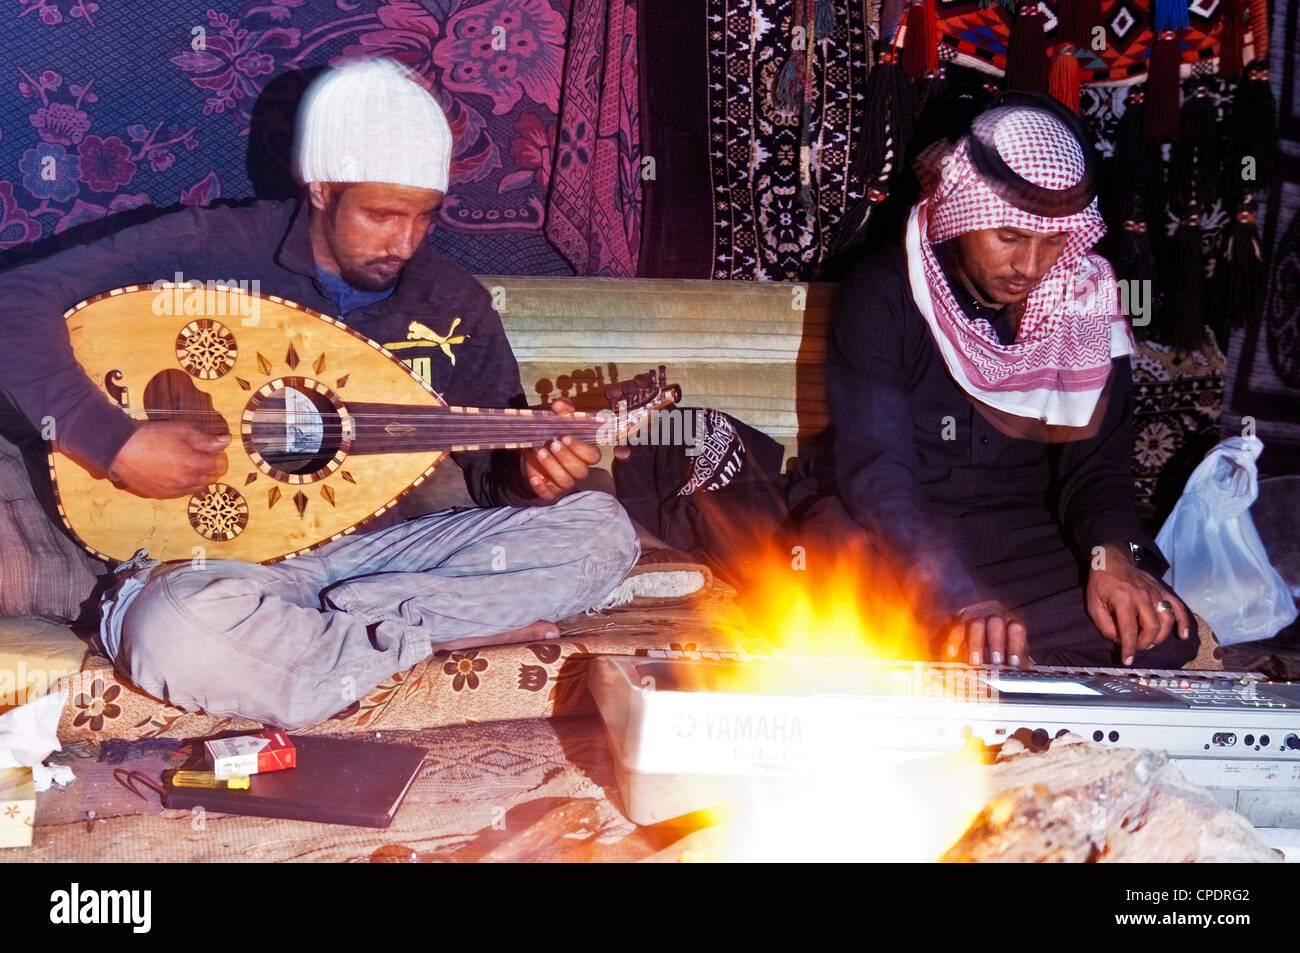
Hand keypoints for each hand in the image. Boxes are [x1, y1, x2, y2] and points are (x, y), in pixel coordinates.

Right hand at [107, 421, 229, 498]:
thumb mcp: (181, 431)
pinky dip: (184, 484)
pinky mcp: (162, 495)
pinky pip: (182, 493)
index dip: (217, 454)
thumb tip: (226, 440)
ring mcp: (174, 491)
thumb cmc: (150, 437)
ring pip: (197, 487)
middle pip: (211, 478)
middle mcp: (186, 482)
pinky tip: (175, 472)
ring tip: (187, 463)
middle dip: (211, 466)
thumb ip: (207, 439)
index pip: (219, 465)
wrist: (120, 450)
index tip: (211, 448)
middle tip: (201, 454)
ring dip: (198, 477)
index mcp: (194, 465)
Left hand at [520, 398, 627, 500]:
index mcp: (583, 454)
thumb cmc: (550, 439)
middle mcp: (577, 470)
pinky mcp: (551, 493)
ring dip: (552, 466)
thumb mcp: (556, 422)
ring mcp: (564, 483)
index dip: (581, 448)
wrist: (532, 458)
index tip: (566, 436)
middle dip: (567, 457)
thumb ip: (562, 411)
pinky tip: (534, 478)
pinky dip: (541, 487)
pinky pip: (549, 494)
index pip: (593, 456)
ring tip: (540, 451)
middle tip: (553, 443)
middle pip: (581, 470)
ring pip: (566, 481)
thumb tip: (560, 405)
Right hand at [937, 600, 1029, 667]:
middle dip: (996, 643)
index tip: (1014, 662)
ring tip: (976, 662)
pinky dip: (954, 641)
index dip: (1015, 645)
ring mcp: (976, 616)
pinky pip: (956, 628)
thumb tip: (1031, 673)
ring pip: (976, 625)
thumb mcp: (1012, 643)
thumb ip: (1020, 657)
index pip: (1016, 628)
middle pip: (996, 624)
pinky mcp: (960, 620)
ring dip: (976, 644)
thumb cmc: (999, 633)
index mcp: (1010, 621)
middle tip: (996, 661)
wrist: (978, 611)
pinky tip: (953, 653)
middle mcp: (994, 616)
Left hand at [1087, 541, 1191, 665]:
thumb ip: (1104, 625)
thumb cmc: (1101, 584)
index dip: (1129, 648)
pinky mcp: (1163, 590)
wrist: (1113, 560)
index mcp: (1123, 599)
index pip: (1129, 630)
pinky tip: (1182, 635)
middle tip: (1136, 648)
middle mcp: (1143, 596)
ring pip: (1166, 620)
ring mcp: (1156, 592)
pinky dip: (1183, 622)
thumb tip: (1118, 641)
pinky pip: (1178, 607)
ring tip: (1150, 643)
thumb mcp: (1093, 604)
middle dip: (1145, 644)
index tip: (1127, 660)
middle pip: (1152, 627)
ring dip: (1160, 637)